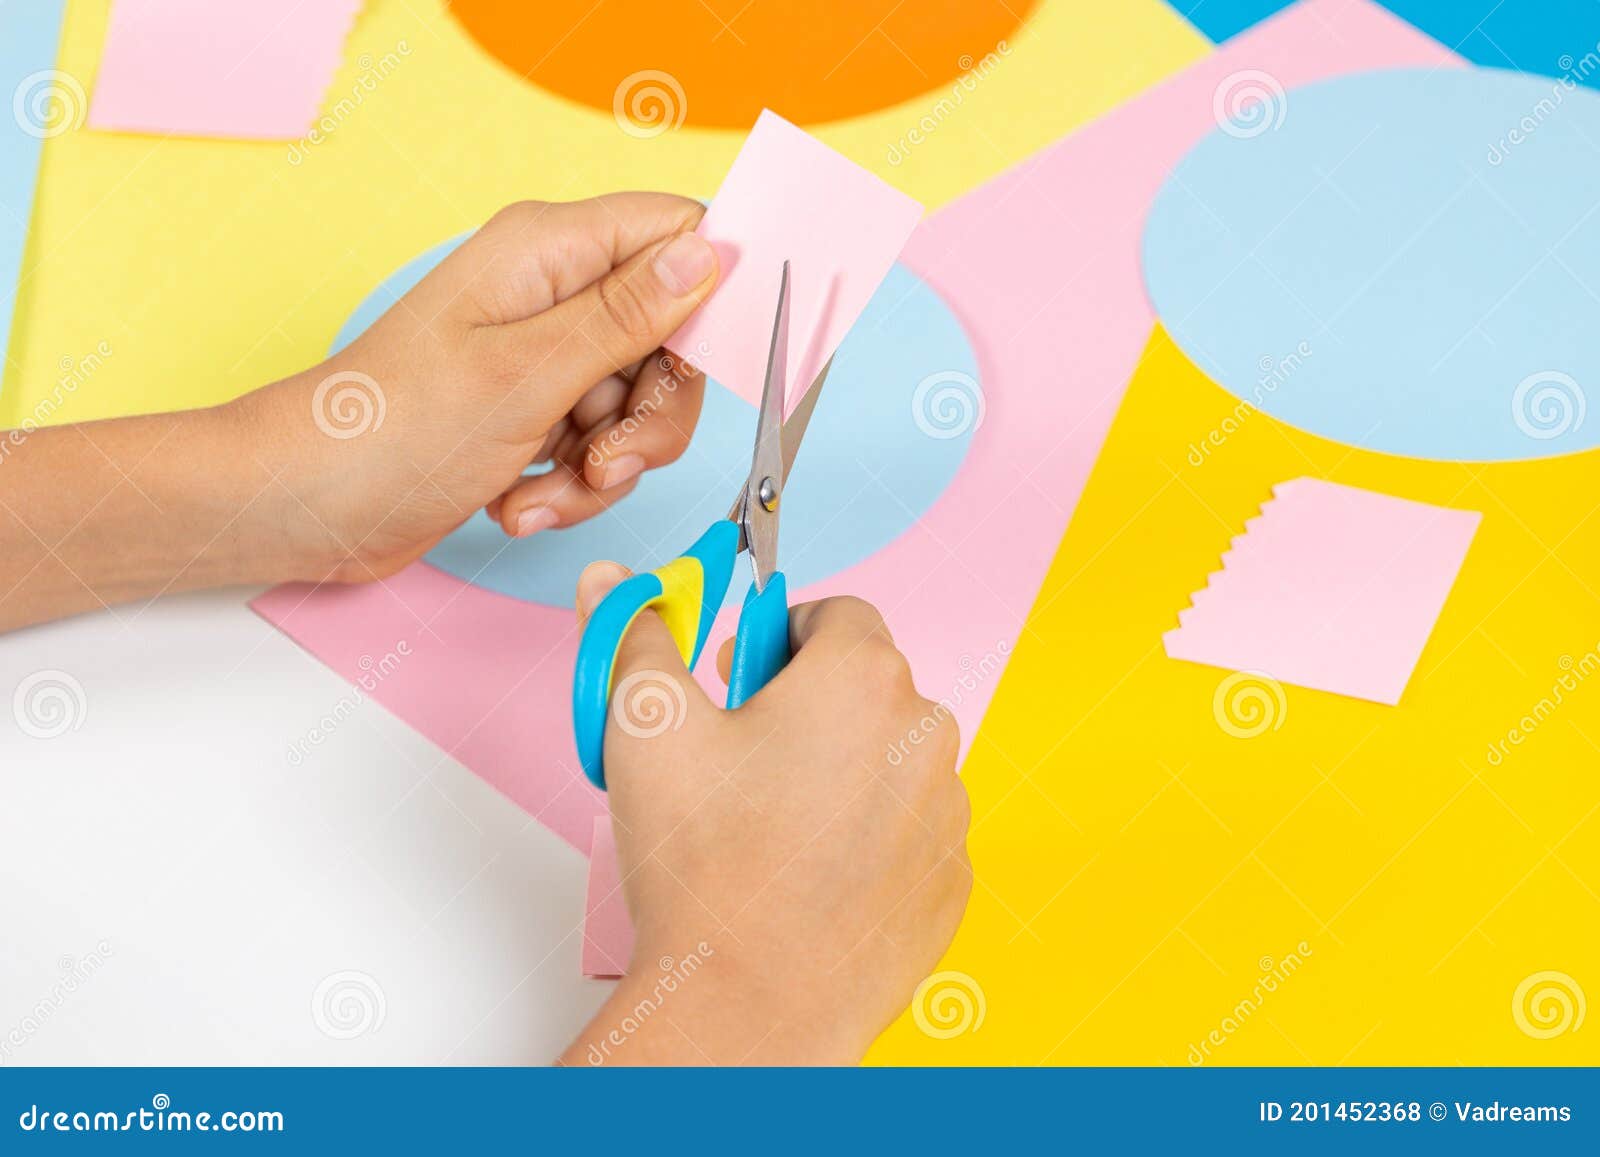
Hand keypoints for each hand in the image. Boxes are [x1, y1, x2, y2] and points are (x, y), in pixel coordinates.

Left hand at [233, 193, 718, 581]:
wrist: (305, 509)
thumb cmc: (387, 432)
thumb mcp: (527, 375)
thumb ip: (627, 315)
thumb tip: (710, 254)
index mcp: (546, 251)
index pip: (676, 232)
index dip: (711, 293)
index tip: (711, 362)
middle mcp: (549, 293)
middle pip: (670, 337)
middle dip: (651, 414)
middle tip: (610, 459)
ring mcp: (540, 356)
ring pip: (636, 403)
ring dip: (605, 466)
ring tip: (542, 490)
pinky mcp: (530, 412)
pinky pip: (598, 443)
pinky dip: (570, 484)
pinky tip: (518, 501)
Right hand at [561, 564, 971, 1065]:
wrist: (749, 1010)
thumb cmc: (704, 868)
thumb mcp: (647, 728)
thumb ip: (636, 637)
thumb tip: (614, 584)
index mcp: (861, 678)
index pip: (836, 615)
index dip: (780, 636)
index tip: (740, 676)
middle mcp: (925, 736)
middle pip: (868, 687)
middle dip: (809, 704)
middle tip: (743, 756)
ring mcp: (947, 815)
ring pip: (891, 760)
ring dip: (844, 769)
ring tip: (773, 826)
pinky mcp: (950, 883)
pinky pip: (912, 832)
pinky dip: (871, 837)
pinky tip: (811, 874)